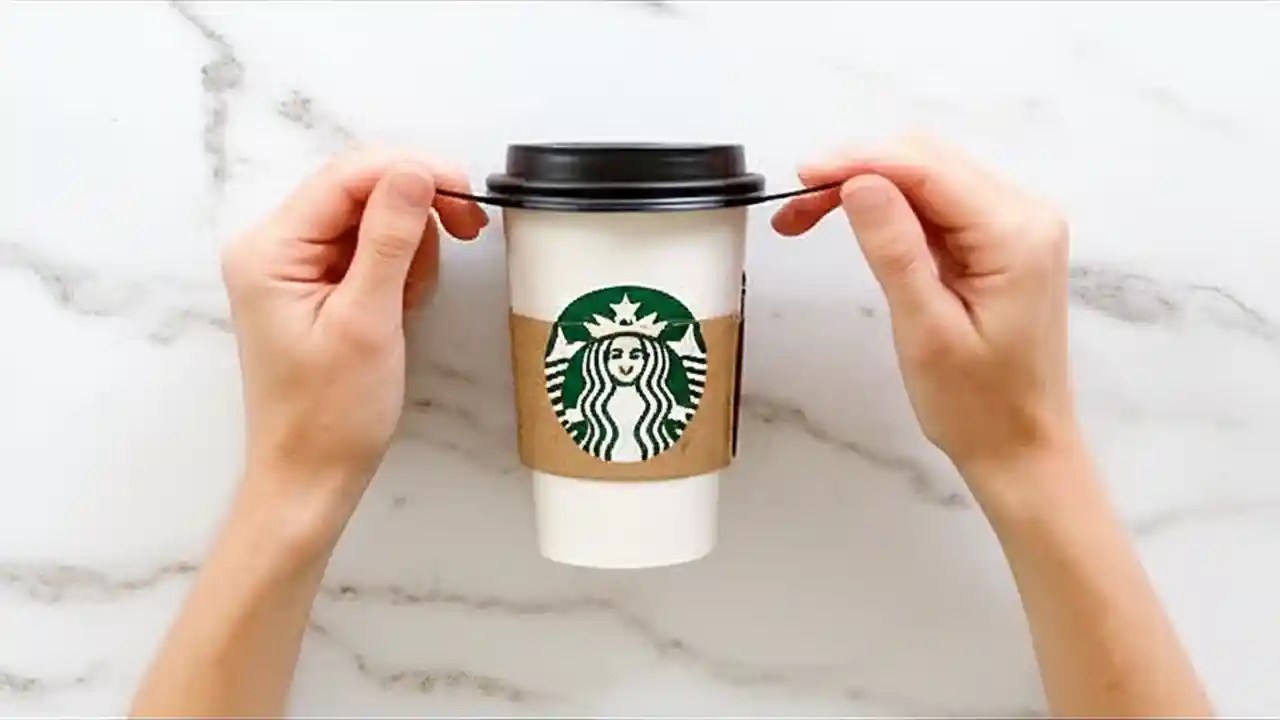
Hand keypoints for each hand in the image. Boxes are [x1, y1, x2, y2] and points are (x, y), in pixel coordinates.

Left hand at [220, 149, 486, 539]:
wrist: (311, 477)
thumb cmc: (331, 413)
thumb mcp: (368, 321)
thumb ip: (390, 239)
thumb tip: (415, 171)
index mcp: (270, 248)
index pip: (347, 175)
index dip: (412, 171)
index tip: (467, 193)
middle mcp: (275, 245)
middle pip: (360, 187)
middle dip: (417, 207)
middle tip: (467, 233)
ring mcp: (295, 264)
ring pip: (373, 215)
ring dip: (411, 246)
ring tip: (411, 303)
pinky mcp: (317, 284)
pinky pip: (371, 248)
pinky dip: (400, 268)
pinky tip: (402, 307)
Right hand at [773, 135, 1077, 500]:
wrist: (1023, 448)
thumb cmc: (978, 405)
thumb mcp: (926, 330)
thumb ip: (894, 250)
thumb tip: (859, 183)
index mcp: (1016, 233)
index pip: (928, 168)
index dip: (859, 161)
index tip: (802, 175)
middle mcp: (1024, 214)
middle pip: (928, 160)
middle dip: (856, 170)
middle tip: (795, 204)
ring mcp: (1015, 225)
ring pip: (928, 176)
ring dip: (867, 184)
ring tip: (807, 213)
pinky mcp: (999, 241)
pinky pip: (938, 204)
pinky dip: (889, 206)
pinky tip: (851, 220)